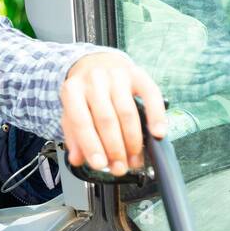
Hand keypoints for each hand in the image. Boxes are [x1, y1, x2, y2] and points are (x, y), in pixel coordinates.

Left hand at [60, 51, 167, 175]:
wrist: (96, 63)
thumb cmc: (84, 93)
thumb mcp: (71, 112)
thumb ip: (74, 135)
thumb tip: (77, 159)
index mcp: (72, 90)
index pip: (81, 122)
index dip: (91, 146)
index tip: (100, 165)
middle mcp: (94, 80)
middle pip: (106, 120)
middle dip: (115, 149)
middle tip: (120, 167)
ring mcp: (117, 75)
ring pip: (127, 112)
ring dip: (133, 141)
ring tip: (135, 159)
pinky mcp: (138, 74)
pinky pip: (151, 96)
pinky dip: (156, 117)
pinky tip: (158, 133)